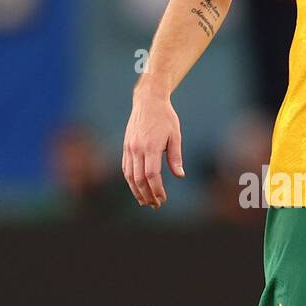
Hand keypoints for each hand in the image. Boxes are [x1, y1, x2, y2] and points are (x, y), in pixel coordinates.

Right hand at [122, 85, 184, 207]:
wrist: (148, 101)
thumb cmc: (165, 117)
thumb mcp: (175, 135)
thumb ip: (175, 157)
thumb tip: (180, 176)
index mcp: (151, 146)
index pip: (151, 175)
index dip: (156, 190)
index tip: (163, 199)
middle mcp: (137, 149)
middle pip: (139, 179)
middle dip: (147, 195)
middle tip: (155, 205)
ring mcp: (129, 148)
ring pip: (129, 176)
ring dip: (136, 191)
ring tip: (145, 201)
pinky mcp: (126, 147)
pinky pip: (126, 168)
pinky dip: (130, 180)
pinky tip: (136, 188)